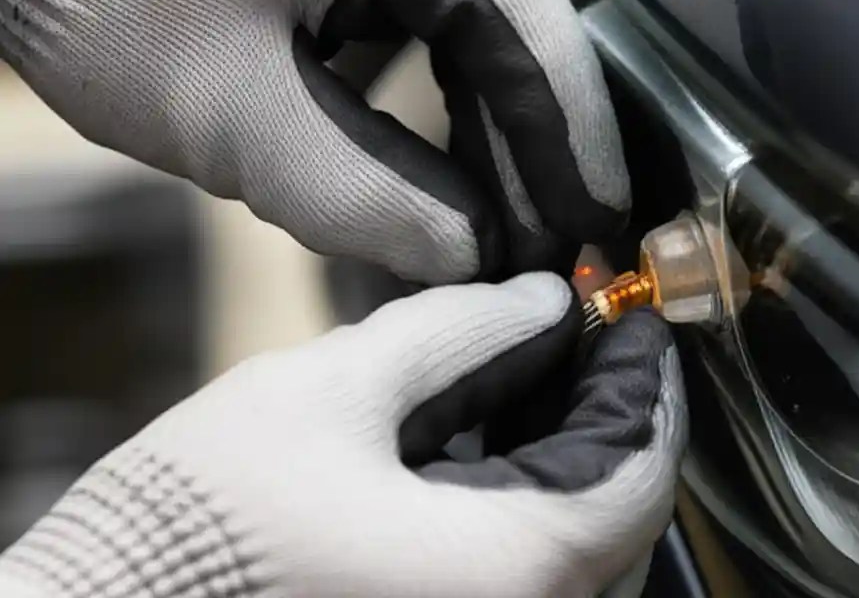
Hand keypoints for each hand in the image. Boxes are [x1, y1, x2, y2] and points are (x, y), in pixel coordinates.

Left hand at [0, 0, 626, 282]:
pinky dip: (456, 113)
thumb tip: (473, 259)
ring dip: (503, 139)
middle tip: (564, 254)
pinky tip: (463, 186)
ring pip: (488, 36)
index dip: (570, 132)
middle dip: (542, 149)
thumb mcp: (229, 111)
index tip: (596, 225)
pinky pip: (440, 33)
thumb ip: (361, 191)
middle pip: (521, 29)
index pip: (524, 15)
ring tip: (522, 238)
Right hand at [0, 274, 684, 597]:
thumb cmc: (205, 520)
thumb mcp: (336, 390)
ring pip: (580, 548)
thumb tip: (545, 299)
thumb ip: (461, 331)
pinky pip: (526, 574)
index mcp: (517, 568)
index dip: (644, 376)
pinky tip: (494, 436)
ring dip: (574, 457)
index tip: (628, 312)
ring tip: (540, 366)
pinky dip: (529, 504)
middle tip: (583, 328)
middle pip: (621, 512)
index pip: (641, 465)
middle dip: (612, 412)